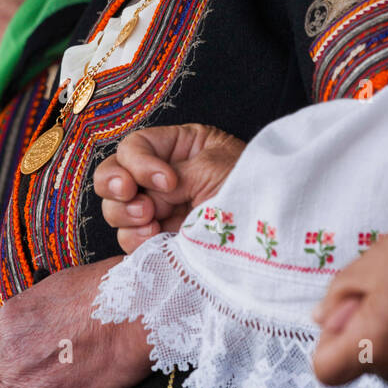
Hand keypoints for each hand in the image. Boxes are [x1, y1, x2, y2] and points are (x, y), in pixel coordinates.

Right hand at [94, 124, 244, 252]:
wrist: (274, 230)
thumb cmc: (253, 185)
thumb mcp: (213, 170)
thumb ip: (172, 178)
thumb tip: (141, 197)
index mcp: (177, 148)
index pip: (134, 147)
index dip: (139, 163)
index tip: (167, 182)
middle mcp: (162, 177)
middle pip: (113, 175)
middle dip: (117, 187)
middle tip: (136, 200)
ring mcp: (160, 209)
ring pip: (116, 210)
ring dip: (126, 215)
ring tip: (151, 221)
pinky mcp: (163, 239)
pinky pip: (131, 239)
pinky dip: (134, 240)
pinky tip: (153, 239)